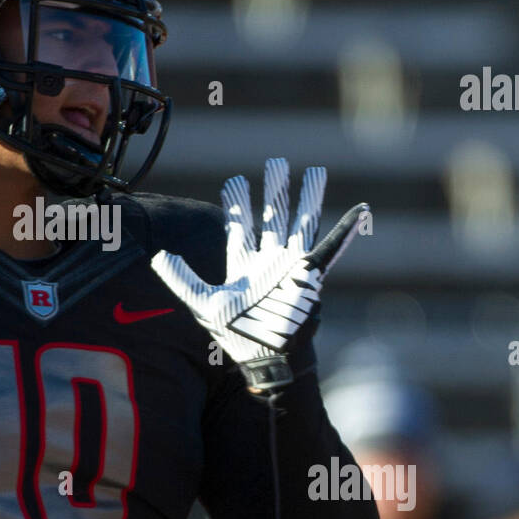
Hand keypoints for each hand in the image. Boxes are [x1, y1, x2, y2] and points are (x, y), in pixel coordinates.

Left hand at [151, 158, 367, 394]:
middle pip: (273, 216)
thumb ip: (181, 278)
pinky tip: (360, 210)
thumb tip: (159, 255)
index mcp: (244, 264)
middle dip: (275, 189)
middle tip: (276, 162)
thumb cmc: (235, 334)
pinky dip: (346, 230)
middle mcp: (269, 260)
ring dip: (308, 198)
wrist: (266, 357)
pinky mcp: (310, 275)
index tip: (235, 181)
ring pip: (301, 223)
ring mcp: (291, 266)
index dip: (238, 204)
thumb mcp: (203, 303)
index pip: (241, 226)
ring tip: (314, 171)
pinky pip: (331, 248)